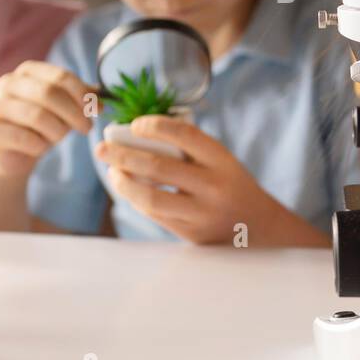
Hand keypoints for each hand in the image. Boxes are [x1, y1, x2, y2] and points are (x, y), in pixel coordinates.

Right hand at [0, 61, 94, 181]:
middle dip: (74, 113)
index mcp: (28, 70)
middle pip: (50, 93)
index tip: (96, 110)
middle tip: (87, 128)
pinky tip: (39, 147)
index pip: (62, 76)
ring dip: (58, 131)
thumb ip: (82, 98)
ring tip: (60, 137)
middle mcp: (8, 82)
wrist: (14, 154)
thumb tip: (104, 98)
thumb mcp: (64, 108)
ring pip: (39, 116)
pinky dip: (41, 146)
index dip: (82, 94)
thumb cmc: (42, 125)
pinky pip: (27, 139)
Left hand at [93, 115, 295, 244]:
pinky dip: (136, 200)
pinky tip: (127, 189)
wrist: (258, 226)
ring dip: (124, 183)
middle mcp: (213, 187)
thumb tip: (136, 137)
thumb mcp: (221, 161)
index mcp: (222, 161)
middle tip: (101, 148)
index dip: (155, 125)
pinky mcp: (191, 236)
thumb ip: (188, 150)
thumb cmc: (230, 184)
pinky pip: (155, 216)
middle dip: (123, 155)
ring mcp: (202, 215)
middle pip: (158, 167)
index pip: (184, 134)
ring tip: (112, 171)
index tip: (135, 124)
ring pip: (151, 198)